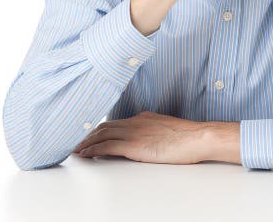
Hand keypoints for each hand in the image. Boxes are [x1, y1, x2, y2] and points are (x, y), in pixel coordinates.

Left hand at [73, 111, 209, 164]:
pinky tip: (85, 154)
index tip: (90, 134)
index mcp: (143, 118)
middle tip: (75, 141)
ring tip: (74, 149)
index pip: (115, 122)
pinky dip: (93, 149)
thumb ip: (153, 132)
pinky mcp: (134, 145)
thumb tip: (147, 141)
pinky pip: (107, 146)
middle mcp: (135, 122)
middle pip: (104, 126)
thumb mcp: (167, 130)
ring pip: (101, 134)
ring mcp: (134, 132)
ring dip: (86, 142)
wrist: (198, 137)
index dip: (100, 128)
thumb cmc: (188, 137)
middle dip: (88, 134)